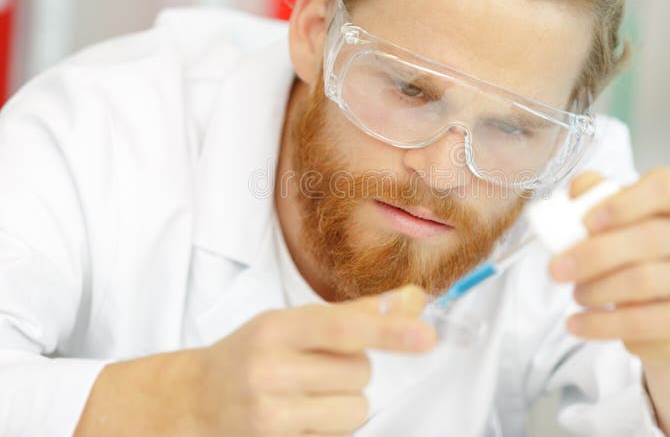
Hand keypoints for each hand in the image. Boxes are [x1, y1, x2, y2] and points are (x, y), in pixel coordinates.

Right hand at [76, 285, 435, 436]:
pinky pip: (337, 436)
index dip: (388, 331)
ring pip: (355, 409)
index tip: (425, 336)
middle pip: (359, 372)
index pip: (342, 328)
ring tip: (307, 395)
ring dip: (344, 403)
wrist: (191, 402)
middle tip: (315, 369)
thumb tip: (414, 299)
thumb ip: (355, 313)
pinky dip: (328, 427)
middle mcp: (269, 369)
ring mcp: (269, 415)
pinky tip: (297, 417)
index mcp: (276, 328)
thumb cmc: (250, 356)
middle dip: (351, 371)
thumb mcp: (291, 324)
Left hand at [548, 168, 669, 363]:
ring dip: (598, 290)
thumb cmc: (635, 248)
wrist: (665, 305)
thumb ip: (594, 194)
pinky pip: (645, 322)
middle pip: (651, 237)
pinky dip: (602, 324)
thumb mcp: (615, 215)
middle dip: (594, 255)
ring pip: (646, 281)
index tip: (585, 223)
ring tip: (574, 294)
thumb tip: (579, 190)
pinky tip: (577, 323)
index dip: (623, 203)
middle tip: (556, 269)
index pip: (667, 187)